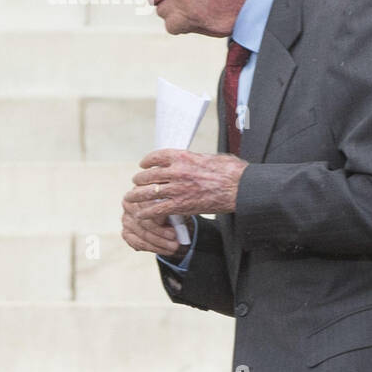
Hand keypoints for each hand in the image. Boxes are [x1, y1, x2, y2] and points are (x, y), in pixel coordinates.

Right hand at [121, 194, 185, 257]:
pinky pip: (139, 243)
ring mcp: (126, 219)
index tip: (174, 226)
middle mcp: (129, 204)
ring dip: (160, 243)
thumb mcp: (173, 203)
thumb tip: (177, 216)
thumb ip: (172, 206)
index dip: (160, 216)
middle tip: (175, 239)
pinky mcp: (126, 233)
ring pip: (143, 234)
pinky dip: (155, 248)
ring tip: (175, 246)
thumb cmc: (172, 206)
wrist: (168, 216)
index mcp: (140, 191)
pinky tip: (167, 250)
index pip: (147, 205)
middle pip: (144, 221)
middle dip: (161, 233)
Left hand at [123, 149, 248, 222]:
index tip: (143, 165)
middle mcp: (177, 171)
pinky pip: (157, 209)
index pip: (156, 157)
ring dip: (136, 195)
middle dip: (139, 180)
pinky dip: (146, 212)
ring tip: (131, 198)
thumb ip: (196, 160)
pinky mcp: (182, 205)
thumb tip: (192, 161)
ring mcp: (178, 189)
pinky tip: (141, 215)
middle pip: (148, 175)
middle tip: (135, 183)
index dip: (147, 162)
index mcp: (184, 156)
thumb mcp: (211, 157)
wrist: (240, 187)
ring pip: (148, 192)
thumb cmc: (231, 171)